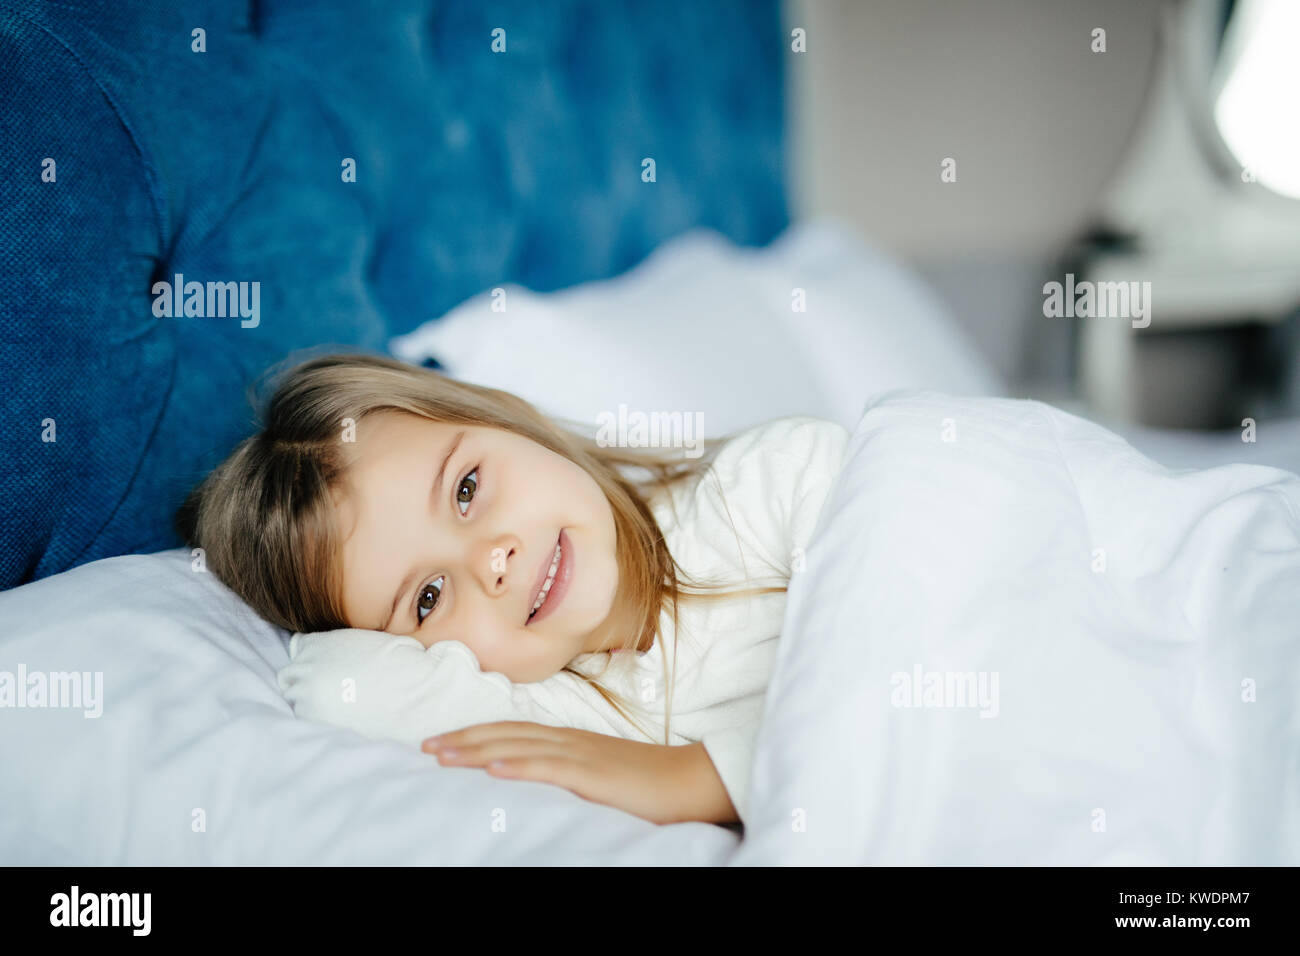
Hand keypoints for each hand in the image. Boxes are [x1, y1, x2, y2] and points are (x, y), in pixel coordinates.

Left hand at [421, 721, 732, 824]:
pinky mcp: (593, 775)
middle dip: (463, 739)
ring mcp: (581, 755)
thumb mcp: (600, 776)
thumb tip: (537, 781)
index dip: (475, 734)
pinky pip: (550, 767)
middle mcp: (569, 741)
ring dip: (476, 749)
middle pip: (507, 734)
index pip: (513, 731)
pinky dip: (518, 765)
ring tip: (442, 756)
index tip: (441, 741)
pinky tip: (492, 768)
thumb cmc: (649, 782)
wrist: (690, 779)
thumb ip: (571, 774)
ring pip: (518, 746)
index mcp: (571, 740)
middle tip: (424, 746)